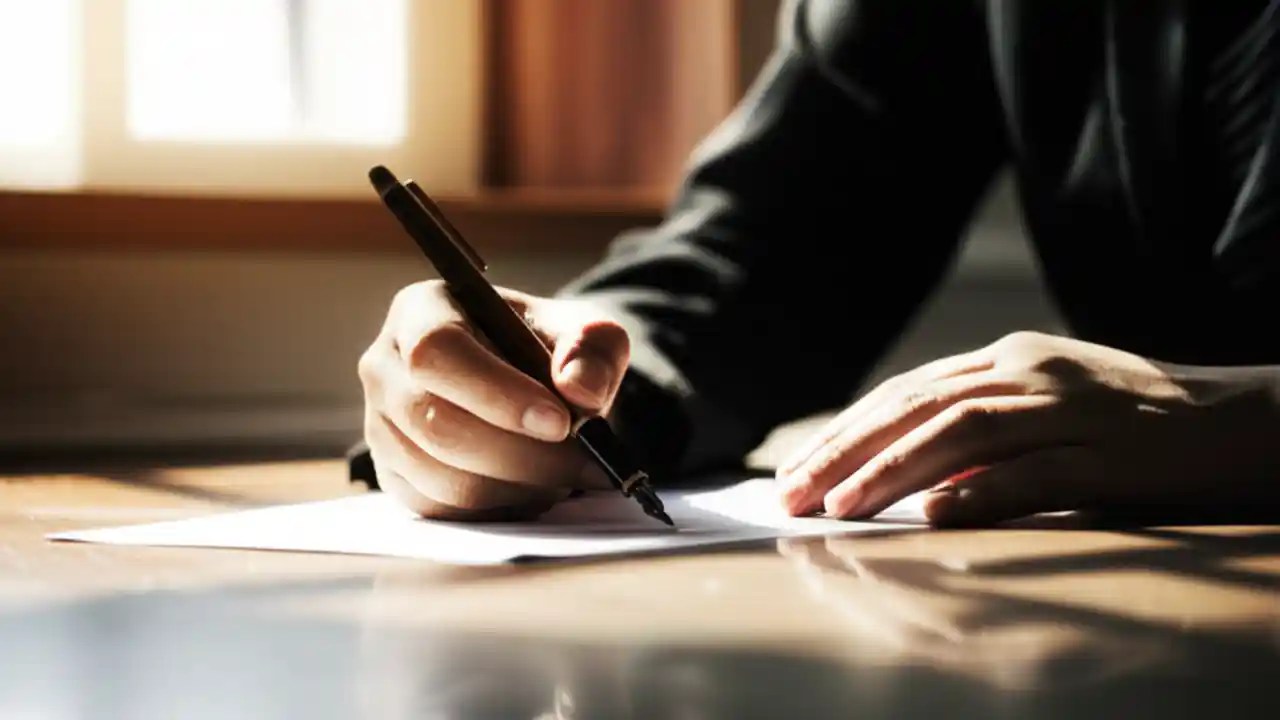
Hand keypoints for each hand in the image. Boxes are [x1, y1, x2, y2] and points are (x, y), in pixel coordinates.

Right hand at [358, 281, 628, 519]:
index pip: (439, 351)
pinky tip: (535, 488)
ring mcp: (381, 426)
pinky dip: (498, 509)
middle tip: (585, 463)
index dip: (497, 393)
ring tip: (565, 474)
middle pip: (438, 424)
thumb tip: (579, 389)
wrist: (530, 383)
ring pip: (444, 478)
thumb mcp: (585, 332)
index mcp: (421, 312)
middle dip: (523, 455)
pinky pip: (443, 509)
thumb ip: (592, 349)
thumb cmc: (548, 350)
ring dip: (518, 487)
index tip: (559, 422)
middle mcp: (385, 367)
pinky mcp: (394, 476)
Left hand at [776, 331, 1279, 525]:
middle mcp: (1032, 373)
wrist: (1242, 419)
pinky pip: (1038, 473)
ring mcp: (1072, 410)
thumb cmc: (1131, 423)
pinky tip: (938, 515)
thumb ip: (981, 429)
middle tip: (792, 492)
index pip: (907, 391)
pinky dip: (984, 492)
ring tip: (839, 509)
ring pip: (963, 433)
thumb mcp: (1047, 407)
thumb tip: (910, 478)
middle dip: (846, 452)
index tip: (796, 469)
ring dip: (893, 472)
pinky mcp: (1113, 455)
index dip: (846, 430)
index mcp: (1011, 359)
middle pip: (918, 407)